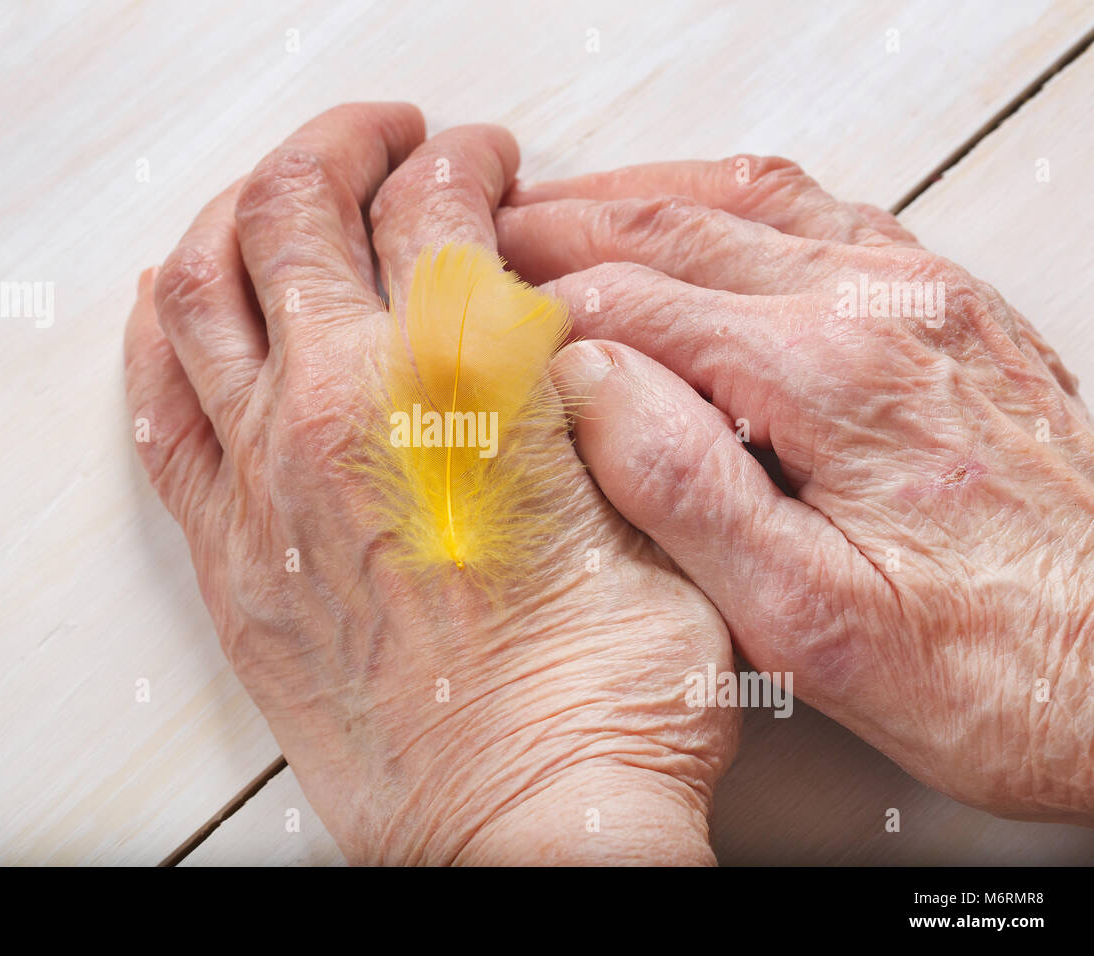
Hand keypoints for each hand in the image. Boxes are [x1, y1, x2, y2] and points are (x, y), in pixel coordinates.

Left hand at [123, 105, 738, 863]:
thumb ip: (586, 389)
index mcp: (457, 384)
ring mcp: (265, 483)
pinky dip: (161, 328)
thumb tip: (536, 324)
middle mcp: (337, 412)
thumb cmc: (609, 696)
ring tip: (281, 195)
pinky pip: (156, 406)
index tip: (480, 161)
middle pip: (298, 206)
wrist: (532, 827)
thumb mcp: (651, 500)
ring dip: (243, 209)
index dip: (465, 160)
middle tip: (385, 141)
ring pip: (203, 282)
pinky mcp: (229, 557)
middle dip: (344, 144)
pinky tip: (178, 298)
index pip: (432, 204)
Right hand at [497, 156, 1093, 821]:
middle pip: (677, 224)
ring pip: (746, 198)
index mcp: (832, 374)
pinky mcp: (949, 310)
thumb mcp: (808, 619)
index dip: (535, 307)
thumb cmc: (990, 668)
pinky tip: (695, 223)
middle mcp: (883, 304)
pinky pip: (819, 213)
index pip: (633, 301)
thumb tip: (582, 386)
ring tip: (560, 214)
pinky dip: (727, 203)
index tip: (473, 322)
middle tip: (485, 239)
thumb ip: (681, 490)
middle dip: (561, 225)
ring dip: (638, 198)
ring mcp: (924, 295)